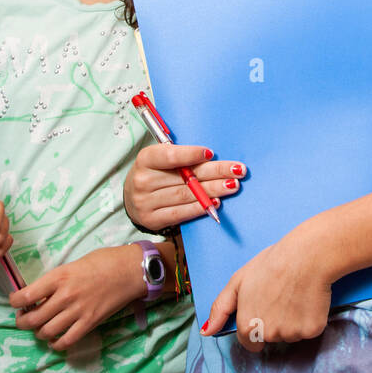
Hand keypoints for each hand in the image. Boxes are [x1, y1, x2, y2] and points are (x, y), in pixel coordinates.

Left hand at [9, 245, 146, 350]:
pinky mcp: (90, 322)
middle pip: (32, 319)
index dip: (14, 302)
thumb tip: (41, 294)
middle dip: (22, 321)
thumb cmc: (104, 261)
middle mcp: (65, 296)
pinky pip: (66, 340)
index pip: (24, 296)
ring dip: (38, 332)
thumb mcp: (74, 264)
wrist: (131, 269)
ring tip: (41, 327)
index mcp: (59, 276)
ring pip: (46, 332)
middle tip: (23, 318)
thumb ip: (56, 280)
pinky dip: (56, 344)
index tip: (16, 301)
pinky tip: (55, 338)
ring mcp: (77, 311)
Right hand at [123, 143, 244, 231]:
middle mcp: (143, 181)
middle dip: (215, 172)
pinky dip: (200, 207)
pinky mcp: (152, 219)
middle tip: (238, 170)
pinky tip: (217, 202)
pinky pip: (181, 213)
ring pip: (186, 195)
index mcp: (145, 159)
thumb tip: (212, 157)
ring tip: (233, 185)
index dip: (190, 154)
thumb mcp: (162, 158)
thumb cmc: (156, 172)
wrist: (133, 197)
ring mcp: (146, 202)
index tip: (211, 153)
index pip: (169, 156)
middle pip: (184, 177)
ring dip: (213, 190)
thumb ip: (182, 157)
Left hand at [199, 230, 334, 351]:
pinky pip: (310, 330)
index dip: (256, 325)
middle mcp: (268, 334)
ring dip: (294, 320)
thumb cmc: (272, 263)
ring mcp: (291, 333)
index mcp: (247, 325)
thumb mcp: (238, 281)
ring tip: (295, 293)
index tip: (265, 308)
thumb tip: (206, 332)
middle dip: (276, 322)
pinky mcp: (312, 330)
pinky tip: (308, 298)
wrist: (306, 255)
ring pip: (291, 334)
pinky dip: (311, 317)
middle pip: (271, 338)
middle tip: (281, 295)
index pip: (249, 342)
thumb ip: (221, 309)